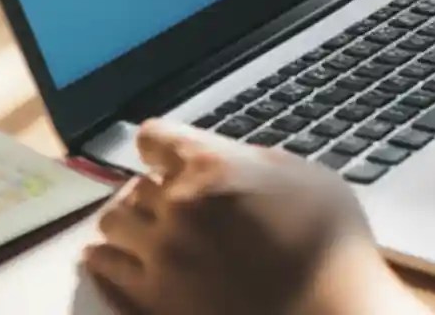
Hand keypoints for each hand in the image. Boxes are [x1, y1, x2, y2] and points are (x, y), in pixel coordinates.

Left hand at [84, 120, 418, 314]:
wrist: (330, 313)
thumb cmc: (329, 244)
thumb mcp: (304, 176)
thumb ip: (252, 161)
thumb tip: (225, 160)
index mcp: (213, 165)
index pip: (153, 137)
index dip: (162, 148)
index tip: (168, 158)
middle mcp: (179, 203)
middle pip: (135, 182)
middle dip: (152, 190)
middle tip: (171, 204)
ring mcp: (162, 251)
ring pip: (112, 220)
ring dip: (128, 222)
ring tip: (146, 231)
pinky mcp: (153, 296)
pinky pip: (104, 265)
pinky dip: (107, 257)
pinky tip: (118, 257)